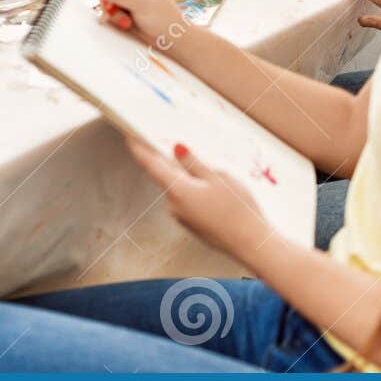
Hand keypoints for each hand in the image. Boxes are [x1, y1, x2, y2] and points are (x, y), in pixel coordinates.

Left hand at [126, 138, 274, 261]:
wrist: (251, 244)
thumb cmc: (238, 210)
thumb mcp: (218, 177)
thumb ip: (193, 162)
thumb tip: (176, 148)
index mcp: (178, 190)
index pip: (150, 164)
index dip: (138, 148)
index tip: (129, 135)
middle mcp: (174, 205)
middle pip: (167, 176)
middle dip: (173, 162)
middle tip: (184, 146)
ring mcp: (182, 217)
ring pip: (180, 189)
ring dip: (190, 179)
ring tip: (215, 175)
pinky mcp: (192, 225)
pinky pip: (188, 201)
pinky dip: (196, 192)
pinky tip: (216, 193)